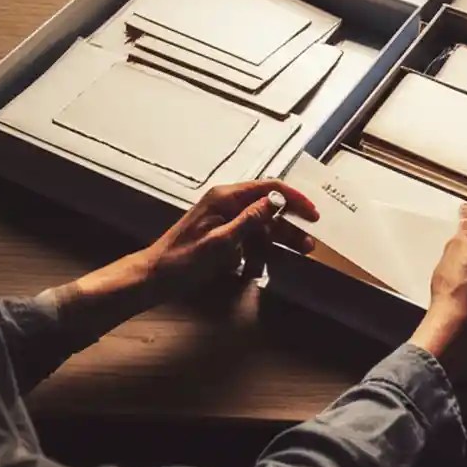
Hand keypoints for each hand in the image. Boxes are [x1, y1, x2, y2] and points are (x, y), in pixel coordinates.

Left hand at [138, 180, 318, 292]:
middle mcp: (226, 203)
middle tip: (309, 243)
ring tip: (298, 253)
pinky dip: (259, 250)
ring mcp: (223, 218)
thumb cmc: (184, 260)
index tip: (312, 214)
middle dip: (289, 224)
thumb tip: (276, 200)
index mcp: (225, 198)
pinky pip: (248, 238)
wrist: (154, 277)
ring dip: (278, 239)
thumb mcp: (220, 242)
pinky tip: (263, 267)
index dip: (293, 199)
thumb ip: (250, 220)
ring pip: (260, 225)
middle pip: (267, 207)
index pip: (268, 188)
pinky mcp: (221, 234)